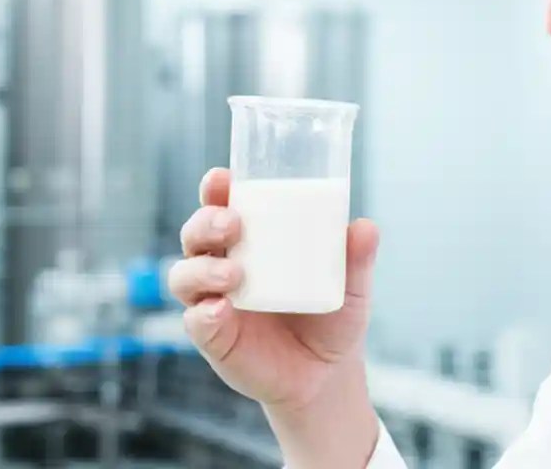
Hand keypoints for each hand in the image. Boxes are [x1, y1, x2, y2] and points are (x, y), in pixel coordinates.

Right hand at [168, 167, 380, 413]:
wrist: (328, 373)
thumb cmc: (332, 316)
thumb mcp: (351, 286)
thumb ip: (356, 258)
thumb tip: (366, 227)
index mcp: (252, 241)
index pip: (222, 206)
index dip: (215, 189)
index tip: (221, 178)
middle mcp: (224, 264)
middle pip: (195, 234)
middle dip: (205, 222)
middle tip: (232, 224)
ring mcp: (214, 301)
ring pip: (184, 275)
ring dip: (201, 269)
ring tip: (233, 275)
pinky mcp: (213, 337)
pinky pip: (194, 321)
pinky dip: (202, 313)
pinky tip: (220, 310)